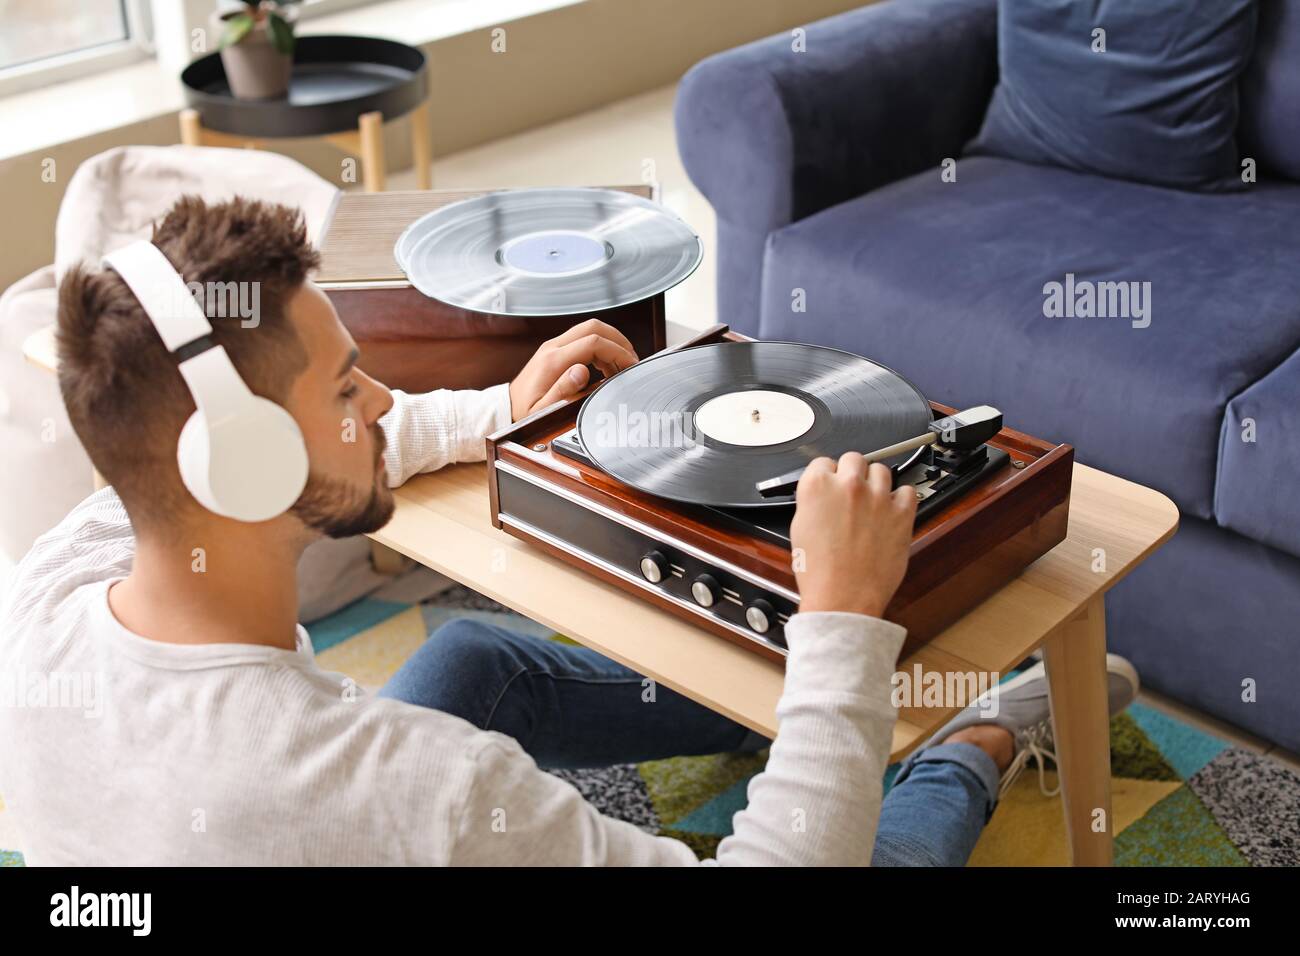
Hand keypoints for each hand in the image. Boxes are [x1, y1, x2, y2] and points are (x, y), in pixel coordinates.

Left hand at [508, 319, 638, 420]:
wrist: (507, 407)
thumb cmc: (525, 412)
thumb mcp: (543, 410)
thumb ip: (564, 390)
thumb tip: (583, 371)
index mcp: (552, 361)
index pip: (593, 342)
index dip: (617, 351)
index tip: (629, 366)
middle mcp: (552, 348)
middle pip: (594, 326)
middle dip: (618, 340)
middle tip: (631, 360)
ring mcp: (553, 346)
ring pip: (590, 329)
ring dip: (611, 343)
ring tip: (621, 366)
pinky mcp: (556, 349)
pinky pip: (584, 338)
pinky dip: (601, 347)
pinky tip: (606, 367)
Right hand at [789, 455, 916, 618]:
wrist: (843, 597)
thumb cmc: (820, 572)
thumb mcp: (800, 528)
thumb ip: (813, 502)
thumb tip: (823, 494)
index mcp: (817, 487)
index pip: (823, 462)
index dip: (828, 475)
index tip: (832, 484)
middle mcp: (848, 485)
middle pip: (854, 459)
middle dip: (852, 474)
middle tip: (851, 494)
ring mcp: (877, 497)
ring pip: (881, 470)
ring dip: (876, 483)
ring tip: (872, 503)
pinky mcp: (901, 512)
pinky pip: (907, 491)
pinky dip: (901, 499)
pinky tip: (891, 512)